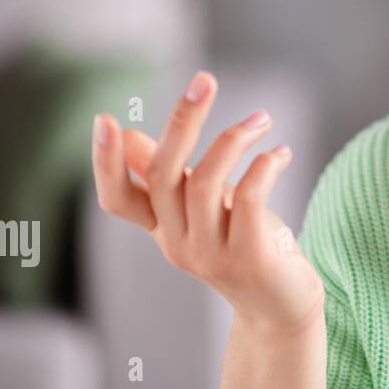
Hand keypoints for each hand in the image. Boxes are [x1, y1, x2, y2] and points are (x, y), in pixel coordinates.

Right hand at [91, 70, 323, 332]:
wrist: (282, 307)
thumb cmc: (244, 245)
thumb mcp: (204, 210)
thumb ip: (169, 177)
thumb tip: (130, 137)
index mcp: (162, 229)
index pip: (118, 199)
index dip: (106, 162)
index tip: (105, 119)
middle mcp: (178, 244)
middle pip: (163, 174)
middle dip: (182, 121)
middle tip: (205, 81)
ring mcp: (211, 255)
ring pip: (205, 181)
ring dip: (234, 138)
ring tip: (262, 120)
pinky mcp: (250, 258)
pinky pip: (248, 199)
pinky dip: (264, 166)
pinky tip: (280, 153)